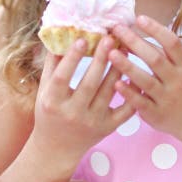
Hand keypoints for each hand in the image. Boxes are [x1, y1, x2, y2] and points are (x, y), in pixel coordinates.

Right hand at [31, 36, 134, 169]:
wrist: (57, 147)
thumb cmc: (49, 112)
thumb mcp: (44, 89)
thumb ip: (52, 64)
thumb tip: (59, 34)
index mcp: (52, 101)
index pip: (62, 77)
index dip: (72, 58)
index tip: (82, 39)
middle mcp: (72, 113)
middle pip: (89, 83)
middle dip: (100, 59)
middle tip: (109, 38)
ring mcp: (91, 122)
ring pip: (109, 93)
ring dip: (118, 70)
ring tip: (124, 50)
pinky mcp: (107, 129)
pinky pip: (124, 111)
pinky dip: (133, 95)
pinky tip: (136, 77)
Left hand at [109, 15, 181, 140]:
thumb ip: (164, 53)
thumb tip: (136, 30)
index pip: (173, 44)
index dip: (156, 29)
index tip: (139, 18)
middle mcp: (178, 80)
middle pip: (156, 59)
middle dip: (135, 42)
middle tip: (117, 30)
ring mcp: (168, 98)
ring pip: (146, 81)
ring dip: (128, 66)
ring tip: (111, 53)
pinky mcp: (157, 114)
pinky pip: (141, 102)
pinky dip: (128, 92)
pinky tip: (115, 83)